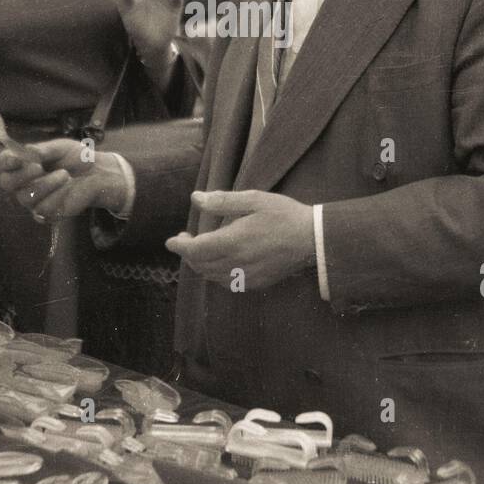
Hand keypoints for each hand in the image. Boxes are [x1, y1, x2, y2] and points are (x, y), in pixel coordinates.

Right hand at [0, 138, 129, 220]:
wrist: (98, 173)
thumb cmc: (76, 158)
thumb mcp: (60, 148)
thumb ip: (43, 150)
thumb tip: (27, 152)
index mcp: (23, 163)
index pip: (3, 162)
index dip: (5, 161)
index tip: (16, 158)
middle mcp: (23, 183)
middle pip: (6, 183)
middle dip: (21, 175)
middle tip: (38, 167)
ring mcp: (33, 200)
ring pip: (25, 198)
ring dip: (45, 185)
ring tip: (65, 175)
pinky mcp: (46, 214)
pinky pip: (42, 210)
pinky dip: (57, 197)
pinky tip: (68, 188)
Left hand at [166, 190, 314, 291]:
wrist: (313, 240)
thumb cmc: (284, 215)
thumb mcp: (253, 200)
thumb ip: (222, 202)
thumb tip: (195, 199)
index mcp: (232, 241)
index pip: (195, 250)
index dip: (179, 246)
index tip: (171, 240)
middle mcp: (236, 263)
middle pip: (200, 265)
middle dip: (188, 254)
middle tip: (186, 239)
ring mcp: (246, 277)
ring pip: (211, 276)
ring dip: (201, 264)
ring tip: (202, 249)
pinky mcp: (255, 283)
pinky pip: (226, 283)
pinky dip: (216, 274)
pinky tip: (221, 262)